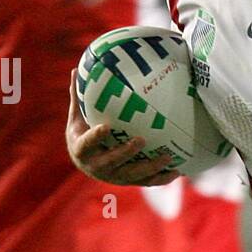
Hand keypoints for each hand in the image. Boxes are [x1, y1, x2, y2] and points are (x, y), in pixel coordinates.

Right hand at [65, 72, 179, 186]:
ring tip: (166, 157)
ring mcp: (114, 176)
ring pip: (133, 175)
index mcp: (81, 150)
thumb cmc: (82, 134)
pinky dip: (161, 178)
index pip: (87, 144)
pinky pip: (146, 182)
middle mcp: (97, 167)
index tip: (105, 127)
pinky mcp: (128, 181)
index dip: (95, 137)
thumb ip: (78, 98)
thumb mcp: (77, 118)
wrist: (86, 162)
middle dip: (126, 152)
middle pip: (112, 162)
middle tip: (141, 140)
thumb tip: (75, 70)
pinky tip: (177, 171)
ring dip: (150, 168)